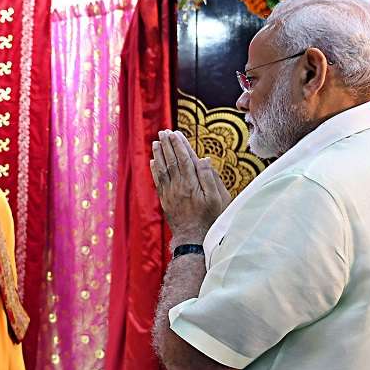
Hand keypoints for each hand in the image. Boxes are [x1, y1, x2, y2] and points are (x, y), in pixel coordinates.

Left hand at [150, 129, 230, 245]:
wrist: (193, 238)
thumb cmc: (210, 218)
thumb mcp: (217, 198)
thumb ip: (209, 177)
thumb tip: (203, 158)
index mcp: (192, 183)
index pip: (184, 158)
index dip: (179, 145)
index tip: (175, 133)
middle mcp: (178, 185)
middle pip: (171, 161)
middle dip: (167, 145)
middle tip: (164, 132)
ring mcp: (170, 193)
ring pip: (163, 169)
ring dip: (159, 154)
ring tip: (157, 142)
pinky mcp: (165, 200)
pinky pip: (158, 181)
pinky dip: (154, 170)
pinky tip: (153, 161)